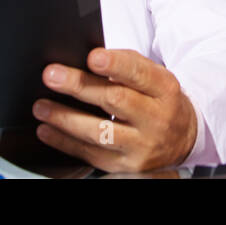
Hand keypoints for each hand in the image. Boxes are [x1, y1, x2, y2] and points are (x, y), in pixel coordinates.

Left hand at [32, 48, 197, 172]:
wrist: (183, 138)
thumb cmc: (160, 101)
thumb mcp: (156, 77)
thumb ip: (128, 66)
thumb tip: (90, 59)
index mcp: (165, 89)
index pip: (140, 74)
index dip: (116, 65)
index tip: (93, 57)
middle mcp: (156, 119)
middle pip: (115, 100)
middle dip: (80, 86)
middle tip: (52, 76)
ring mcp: (141, 146)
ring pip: (99, 132)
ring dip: (65, 118)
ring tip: (41, 106)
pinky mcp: (126, 167)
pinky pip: (91, 155)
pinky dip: (65, 142)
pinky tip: (47, 130)